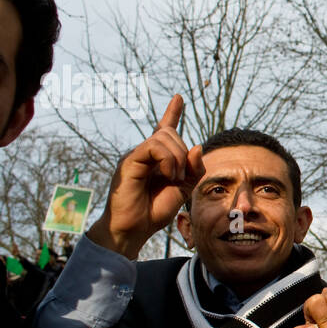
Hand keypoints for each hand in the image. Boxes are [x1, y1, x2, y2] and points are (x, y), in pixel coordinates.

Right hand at [86, 95, 203, 258]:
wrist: (135, 229)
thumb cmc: (154, 211)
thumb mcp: (183, 189)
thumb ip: (193, 170)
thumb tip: (196, 146)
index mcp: (157, 158)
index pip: (164, 129)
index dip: (173, 113)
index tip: (179, 98)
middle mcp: (145, 153)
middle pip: (171, 133)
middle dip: (184, 153)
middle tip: (180, 177)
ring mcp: (136, 155)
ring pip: (164, 137)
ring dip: (177, 158)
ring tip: (173, 178)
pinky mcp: (130, 161)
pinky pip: (154, 146)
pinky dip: (168, 159)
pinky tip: (167, 174)